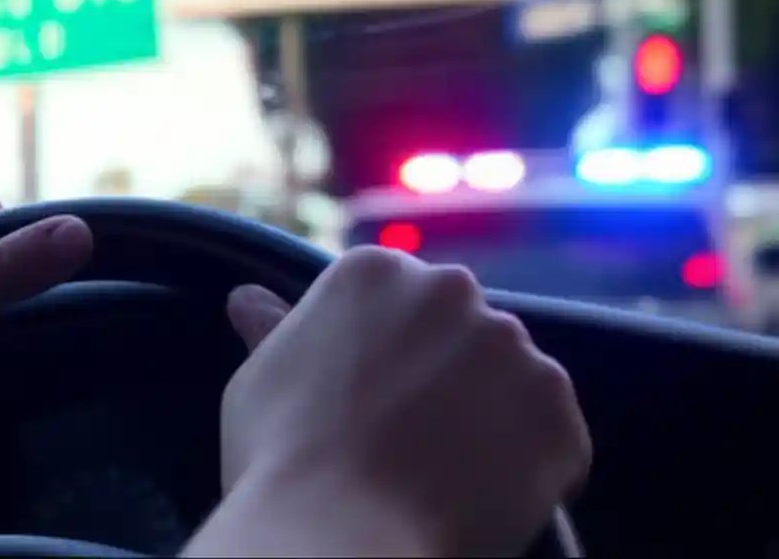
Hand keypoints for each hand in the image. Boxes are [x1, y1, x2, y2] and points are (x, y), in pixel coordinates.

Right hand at [208, 248, 589, 555]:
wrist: (336, 535)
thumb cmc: (280, 458)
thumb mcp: (261, 378)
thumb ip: (275, 330)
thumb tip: (246, 298)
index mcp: (376, 272)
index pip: (399, 305)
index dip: (388, 359)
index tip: (370, 402)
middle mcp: (452, 291)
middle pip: (460, 331)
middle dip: (446, 376)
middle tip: (409, 438)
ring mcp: (514, 351)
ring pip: (511, 381)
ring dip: (491, 418)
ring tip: (444, 473)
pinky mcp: (559, 414)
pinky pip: (553, 438)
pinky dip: (529, 468)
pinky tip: (477, 497)